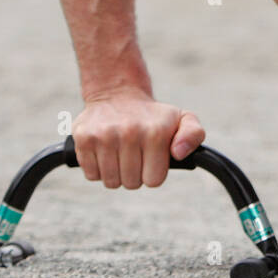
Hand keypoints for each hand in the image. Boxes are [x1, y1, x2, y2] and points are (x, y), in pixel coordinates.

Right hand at [72, 89, 205, 189]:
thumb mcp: (183, 119)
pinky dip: (98, 169)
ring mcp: (103, 136)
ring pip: (111, 181)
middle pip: (132, 183)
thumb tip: (179, 154)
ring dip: (116, 173)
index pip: (154, 181)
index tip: (151, 158)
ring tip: (120, 153)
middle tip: (135, 154)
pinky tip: (105, 152)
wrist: (117, 94)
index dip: (153, 173)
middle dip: (135, 174)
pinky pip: (91, 174)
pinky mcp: (83, 138)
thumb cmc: (154, 115)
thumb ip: (193, 135)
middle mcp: (129, 133)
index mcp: (155, 133)